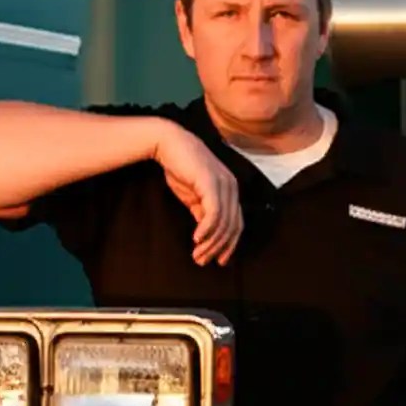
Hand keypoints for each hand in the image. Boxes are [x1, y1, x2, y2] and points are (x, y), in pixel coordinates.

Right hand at [152, 123, 242, 265]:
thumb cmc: (181, 168)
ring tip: (197, 255)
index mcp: (230, 191)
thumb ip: (203, 213)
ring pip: (223, 222)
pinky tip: (196, 238)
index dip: (229, 245)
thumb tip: (207, 235)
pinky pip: (214, 212)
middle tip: (202, 261)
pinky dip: (207, 229)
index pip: (237, 224)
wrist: (169, 144)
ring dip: (210, 243)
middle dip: (217, 248)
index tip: (219, 261)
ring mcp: (224, 184)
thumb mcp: (194, 196)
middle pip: (232, 227)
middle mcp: (232, 187)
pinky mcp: (211, 182)